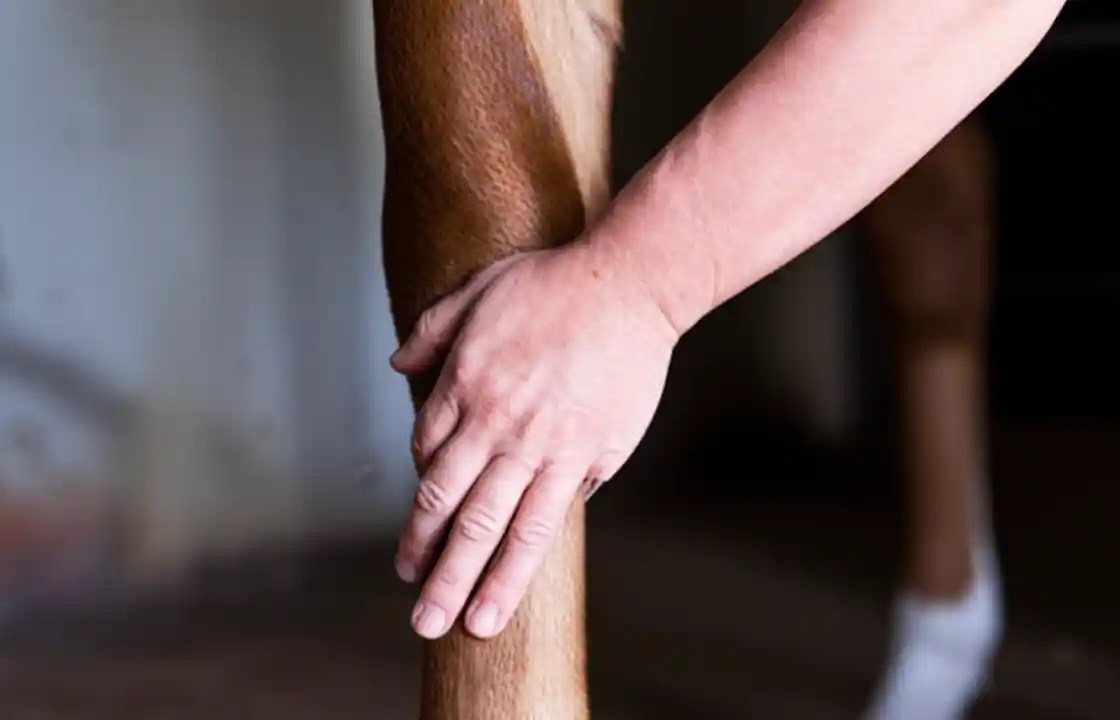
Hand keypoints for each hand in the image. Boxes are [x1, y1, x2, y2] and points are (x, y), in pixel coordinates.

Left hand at [390, 243, 676, 639]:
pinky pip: (560, 509)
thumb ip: (433, 331)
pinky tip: (527, 578)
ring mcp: (545, 445)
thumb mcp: (476, 291)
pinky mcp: (591, 454)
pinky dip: (539, 546)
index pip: (428, 463)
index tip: (418, 539)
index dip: (420, 508)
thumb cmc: (554, 281)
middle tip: (422, 619)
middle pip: (455, 512)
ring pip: (506, 528)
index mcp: (464, 387)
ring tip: (473, 625)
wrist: (627, 285)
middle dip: (435, 570)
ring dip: (484, 581)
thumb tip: (398, 364)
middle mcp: (497, 426)